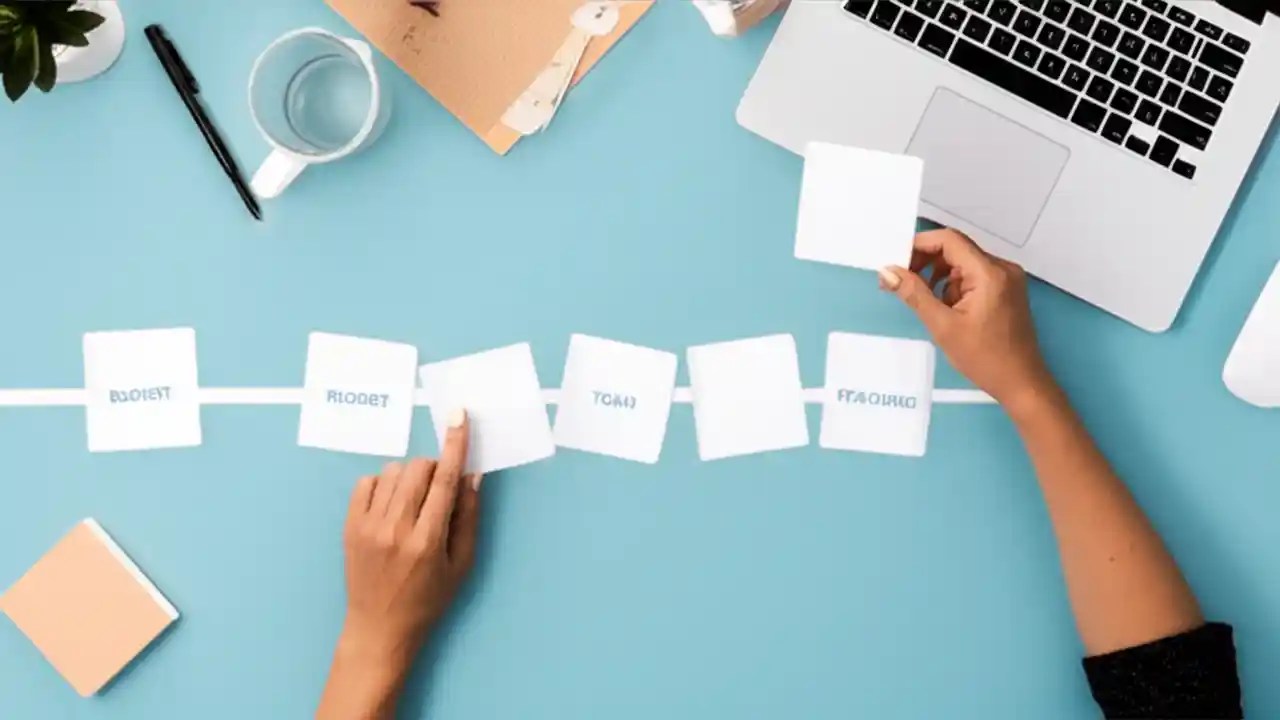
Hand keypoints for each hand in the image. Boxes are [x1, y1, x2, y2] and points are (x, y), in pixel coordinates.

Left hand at [318, 410, 481, 719]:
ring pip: (392, 471)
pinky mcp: (349, 526)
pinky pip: (367, 483)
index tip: (458, 417)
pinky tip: (390, 506)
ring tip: (413, 503)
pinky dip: (383, 485)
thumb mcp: (462, 565)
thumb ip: (468, 517)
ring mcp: (367, 526)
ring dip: (410, 477)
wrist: (379, 627)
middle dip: (434, 468)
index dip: (454, 445)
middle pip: (418, 469)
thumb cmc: (429, 599)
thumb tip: (471, 475)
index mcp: (428, 540)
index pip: (444, 480)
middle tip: (438, 490)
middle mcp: (395, 529)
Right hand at [879, 228, 1054, 408]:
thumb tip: (887, 272)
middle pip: (956, 249)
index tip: (896, 263)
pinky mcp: (1007, 290)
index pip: (949, 240)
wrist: (1021, 383)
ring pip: (964, 263)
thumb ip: (914, 294)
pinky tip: (947, 308)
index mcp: (989, 272)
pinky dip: (955, 286)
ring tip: (926, 302)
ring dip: (940, 276)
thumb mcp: (943, 326)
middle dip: (927, 262)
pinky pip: (974, 276)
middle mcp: (1002, 267)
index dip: (919, 245)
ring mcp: (1007, 278)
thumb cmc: (984, 358)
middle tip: (902, 282)